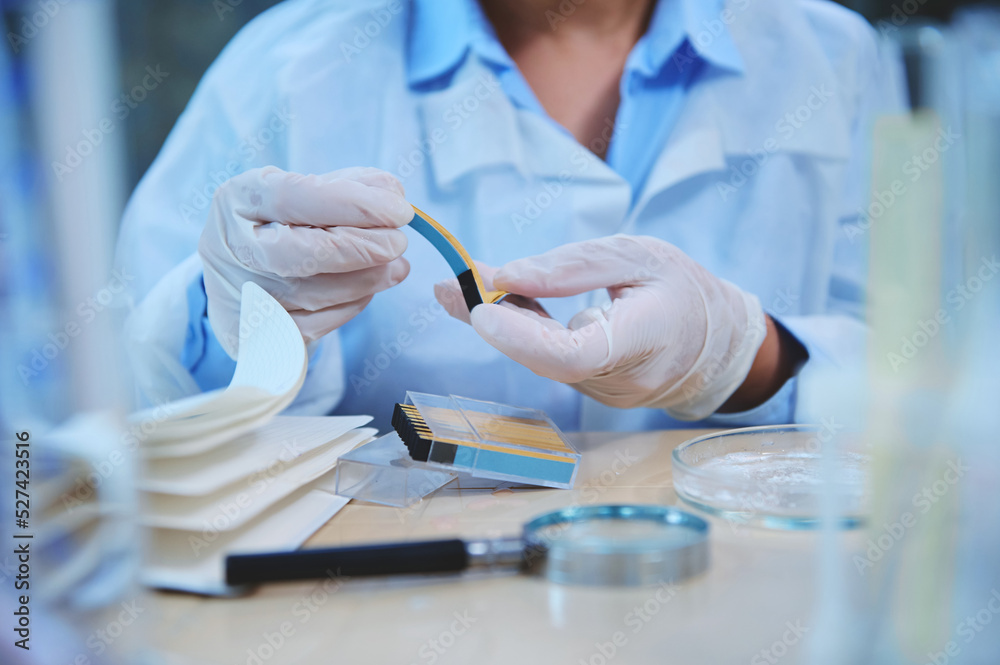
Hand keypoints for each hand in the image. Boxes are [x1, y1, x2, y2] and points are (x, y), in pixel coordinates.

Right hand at [199, 166, 412, 356]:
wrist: (234, 278)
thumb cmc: (276, 226)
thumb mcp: (299, 195)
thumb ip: (344, 188)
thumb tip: (393, 195)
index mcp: (238, 200)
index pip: (296, 197)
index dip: (354, 203)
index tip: (399, 208)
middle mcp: (233, 249)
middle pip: (306, 252)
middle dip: (364, 247)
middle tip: (399, 242)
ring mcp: (243, 296)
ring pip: (319, 293)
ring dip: (368, 279)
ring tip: (395, 266)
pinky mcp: (259, 335)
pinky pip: (319, 323)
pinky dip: (352, 303)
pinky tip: (367, 287)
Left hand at [434, 235, 769, 418]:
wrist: (718, 343)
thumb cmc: (682, 289)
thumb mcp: (637, 256)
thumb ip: (572, 268)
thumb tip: (503, 276)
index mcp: (645, 340)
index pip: (574, 354)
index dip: (522, 337)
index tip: (482, 310)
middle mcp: (622, 380)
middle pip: (544, 358)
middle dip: (494, 321)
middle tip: (452, 286)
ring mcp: (606, 394)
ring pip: (541, 360)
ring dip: (503, 324)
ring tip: (463, 287)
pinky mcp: (592, 391)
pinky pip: (549, 361)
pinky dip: (522, 333)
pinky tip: (496, 304)